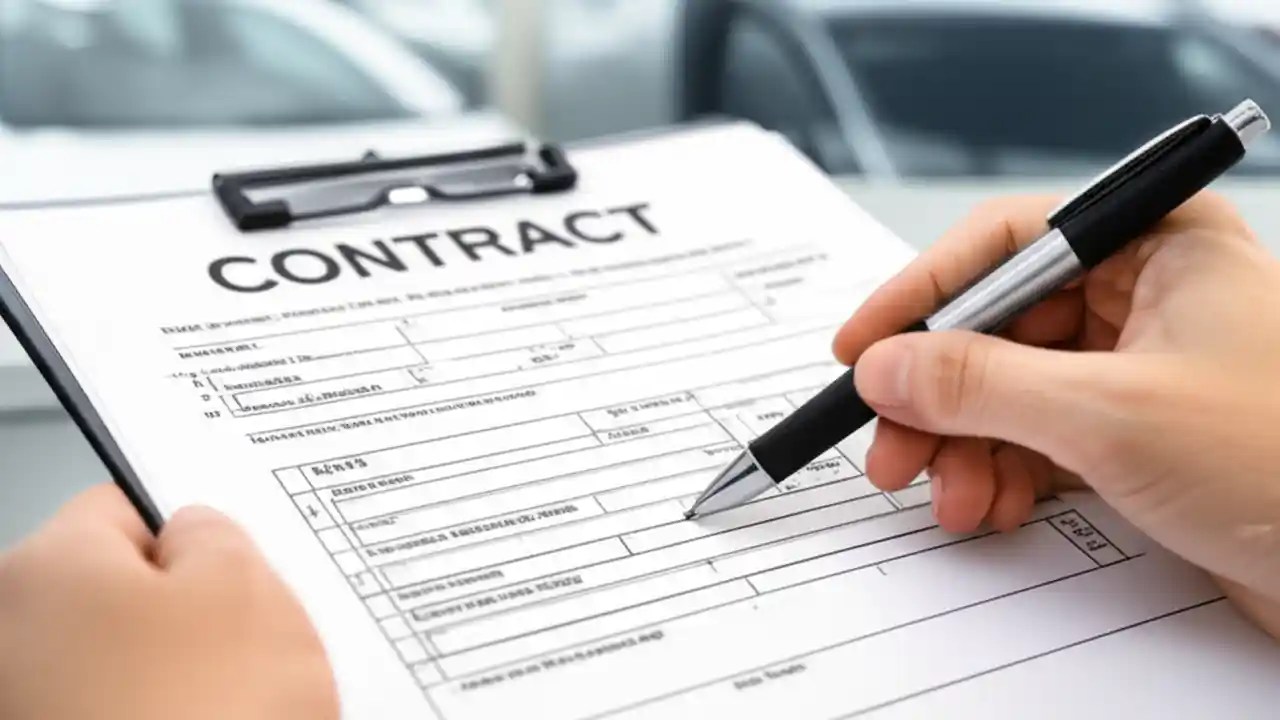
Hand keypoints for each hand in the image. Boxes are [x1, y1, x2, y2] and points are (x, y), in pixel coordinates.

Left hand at [0, 485, 338, 719]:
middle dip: (189, 617)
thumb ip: (217, 536)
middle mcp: (8, 642)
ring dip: (182, 683)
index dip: (190, 532)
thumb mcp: (245, 589)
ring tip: (240, 712)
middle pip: (118, 598)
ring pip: (125, 673)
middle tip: (253, 645)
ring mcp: (26, 711)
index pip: (121, 510)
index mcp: (44, 570)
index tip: (233, 563)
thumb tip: (197, 535)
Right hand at [833, 193, 1279, 636]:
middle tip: (891, 447)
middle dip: (939, 397)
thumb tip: (886, 366)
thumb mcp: (1109, 414)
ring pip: (1011, 390)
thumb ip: (980, 383)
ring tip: (948, 497)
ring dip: (966, 447)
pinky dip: (1003, 474)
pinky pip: (1040, 438)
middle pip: (997, 327)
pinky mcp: (1138, 432)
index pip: (1005, 244)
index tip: (861, 347)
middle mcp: (1146, 294)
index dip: (922, 295)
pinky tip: (989, 508)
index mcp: (1157, 246)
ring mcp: (1140, 367)